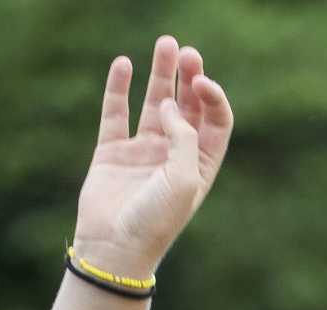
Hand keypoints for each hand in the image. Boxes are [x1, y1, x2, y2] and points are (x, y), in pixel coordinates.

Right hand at [72, 35, 233, 279]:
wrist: (115, 249)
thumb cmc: (156, 220)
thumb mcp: (185, 178)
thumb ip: (184, 136)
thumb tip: (170, 103)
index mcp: (200, 164)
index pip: (215, 119)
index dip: (212, 95)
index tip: (200, 81)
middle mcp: (173, 155)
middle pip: (188, 105)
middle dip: (189, 76)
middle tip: (186, 52)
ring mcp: (142, 152)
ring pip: (155, 103)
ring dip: (161, 74)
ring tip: (165, 44)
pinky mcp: (112, 152)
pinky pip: (116, 113)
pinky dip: (119, 88)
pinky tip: (123, 64)